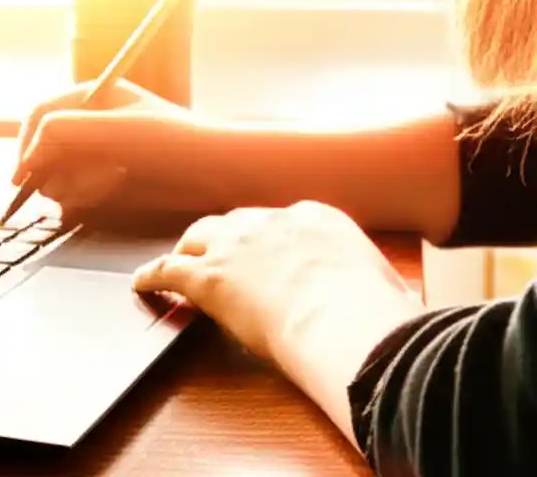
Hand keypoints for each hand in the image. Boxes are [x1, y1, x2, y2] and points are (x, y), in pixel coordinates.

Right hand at [13, 80, 218, 215]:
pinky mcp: (104, 178)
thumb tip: (30, 154)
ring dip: (73, 183)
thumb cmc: (171, 143)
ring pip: (55, 174)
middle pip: (41, 147)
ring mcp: (96, 151)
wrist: (215, 173)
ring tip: (107, 182)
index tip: (22, 175)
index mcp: (91, 95)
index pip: (39, 115)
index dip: (26, 143)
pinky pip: (75, 191)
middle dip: (53, 167)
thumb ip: (62, 132)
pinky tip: (113, 190)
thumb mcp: (112, 130)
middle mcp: (89, 121)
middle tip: (73, 181)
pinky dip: (86, 195)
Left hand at [131, 201, 422, 362]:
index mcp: (316, 219)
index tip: (267, 251)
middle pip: (233, 222)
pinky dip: (151, 276)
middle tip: (214, 251)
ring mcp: (235, 246)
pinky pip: (168, 270)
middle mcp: (270, 223)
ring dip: (186, 250)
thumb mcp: (386, 288)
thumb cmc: (374, 312)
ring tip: (177, 263)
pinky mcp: (208, 276)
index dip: (268, 239)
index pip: (282, 223)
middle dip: (222, 236)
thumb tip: (397, 306)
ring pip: (197, 238)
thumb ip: (378, 288)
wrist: (343, 317)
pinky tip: (139, 285)